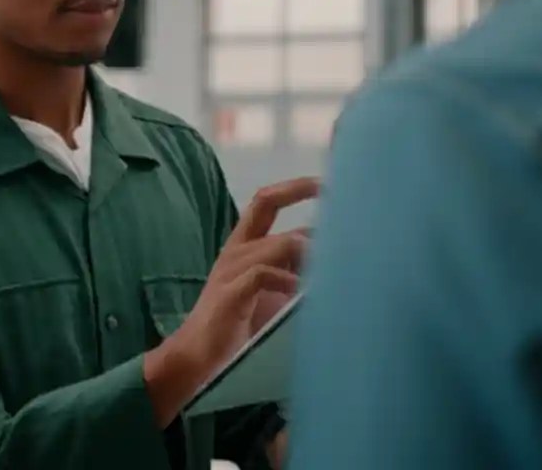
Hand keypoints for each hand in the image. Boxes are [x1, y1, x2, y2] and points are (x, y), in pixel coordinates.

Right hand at [143, 177, 319, 426]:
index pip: (267, 200)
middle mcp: (236, 250)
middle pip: (269, 206)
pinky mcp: (230, 294)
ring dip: (310, 254)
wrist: (197, 359)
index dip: (296, 186)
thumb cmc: (239, 327)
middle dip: (305, 203)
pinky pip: (264, 275)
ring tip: (332, 273)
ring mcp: (230, 270)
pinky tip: (301, 295)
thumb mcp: (273, 291)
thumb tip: (338, 258)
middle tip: (344, 221)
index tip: (329, 182)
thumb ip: (296, 270)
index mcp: (244, 245)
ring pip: (279, 243)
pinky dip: (289, 282)